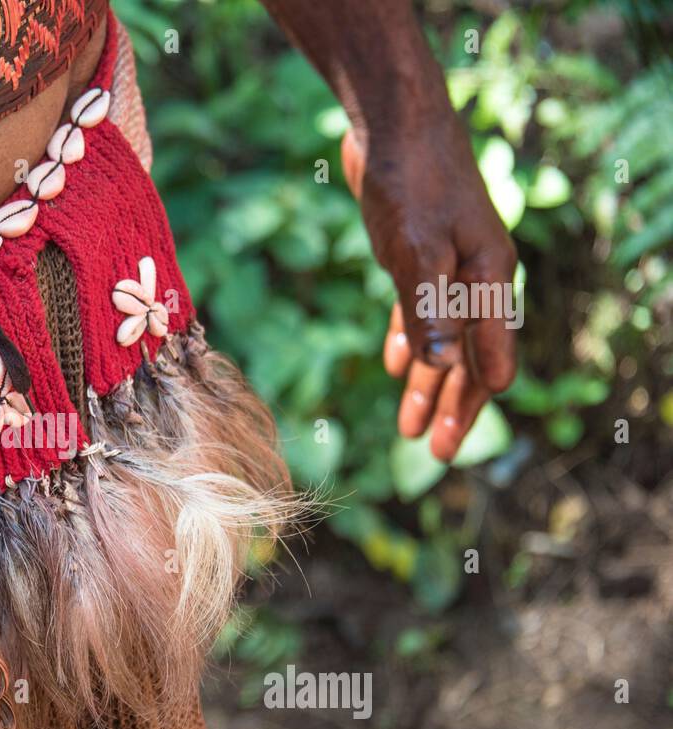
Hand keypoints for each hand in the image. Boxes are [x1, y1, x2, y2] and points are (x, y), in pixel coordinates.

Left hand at [341, 117, 517, 460]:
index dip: (467, 405)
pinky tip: (395, 366)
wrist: (393, 124)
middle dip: (450, 407)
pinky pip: (420, 310)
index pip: (485, 359)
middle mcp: (474, 277)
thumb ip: (430, 307)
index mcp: (487, 280)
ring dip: (427, 384)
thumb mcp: (418, 249)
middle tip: (435, 454)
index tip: (449, 447)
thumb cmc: (411, 184)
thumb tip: (443, 368)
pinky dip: (409, 340)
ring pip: (442, 339)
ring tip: (411, 428)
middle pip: (467, 358)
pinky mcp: (417, 253)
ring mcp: (447, 265)